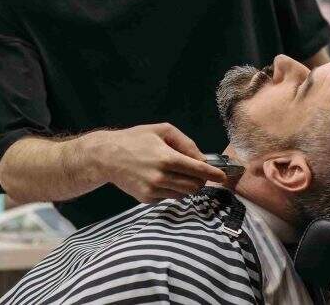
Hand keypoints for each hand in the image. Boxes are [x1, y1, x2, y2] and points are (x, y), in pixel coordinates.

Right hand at [83, 123, 227, 202]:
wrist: (107, 156)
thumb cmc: (135, 139)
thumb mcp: (161, 130)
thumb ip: (185, 142)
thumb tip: (202, 158)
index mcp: (167, 158)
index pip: (199, 170)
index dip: (214, 174)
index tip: (223, 176)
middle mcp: (162, 177)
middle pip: (195, 186)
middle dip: (200, 180)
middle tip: (197, 173)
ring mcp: (154, 190)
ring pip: (184, 194)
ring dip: (186, 186)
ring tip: (176, 174)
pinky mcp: (146, 199)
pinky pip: (168, 197)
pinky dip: (170, 190)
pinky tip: (160, 179)